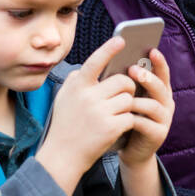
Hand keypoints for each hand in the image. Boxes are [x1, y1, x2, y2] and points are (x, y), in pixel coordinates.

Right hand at [38, 37, 136, 192]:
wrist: (63, 155)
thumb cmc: (66, 124)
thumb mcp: (65, 97)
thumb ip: (79, 80)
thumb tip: (98, 64)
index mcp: (77, 86)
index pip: (95, 62)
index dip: (109, 49)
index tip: (122, 40)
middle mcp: (87, 96)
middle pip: (123, 81)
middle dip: (127, 88)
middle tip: (122, 96)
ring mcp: (99, 112)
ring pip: (129, 98)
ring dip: (128, 105)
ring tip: (116, 114)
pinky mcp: (111, 127)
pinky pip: (131, 116)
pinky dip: (128, 121)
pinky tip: (117, 127)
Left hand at [117, 48, 174, 167]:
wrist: (130, 149)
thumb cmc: (125, 118)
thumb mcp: (127, 99)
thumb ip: (126, 84)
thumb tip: (111, 60)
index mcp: (159, 91)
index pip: (162, 72)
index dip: (159, 62)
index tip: (152, 49)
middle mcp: (166, 103)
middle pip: (161, 87)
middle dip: (148, 77)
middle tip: (134, 69)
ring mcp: (164, 120)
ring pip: (154, 105)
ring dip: (138, 99)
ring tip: (125, 97)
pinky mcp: (158, 135)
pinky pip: (147, 124)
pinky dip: (134, 119)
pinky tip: (122, 116)